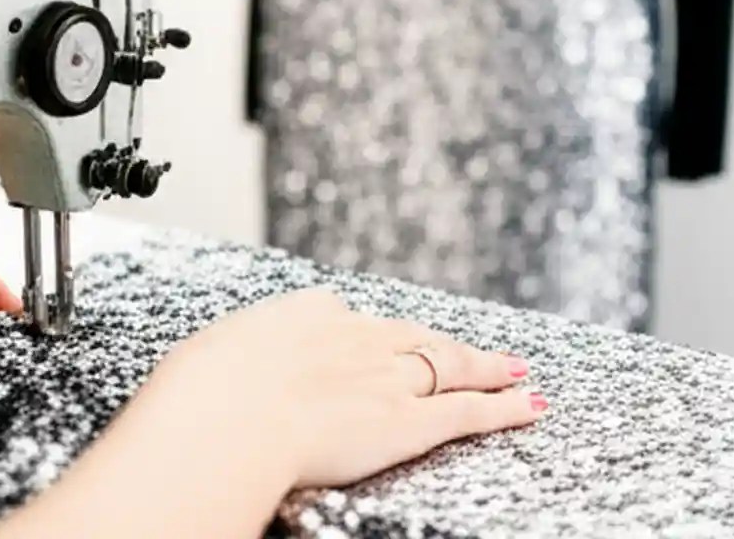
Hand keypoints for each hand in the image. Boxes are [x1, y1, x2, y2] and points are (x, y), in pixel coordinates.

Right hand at [153, 288, 544, 488]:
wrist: (226, 418)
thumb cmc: (204, 392)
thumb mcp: (210, 355)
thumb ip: (232, 357)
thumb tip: (221, 368)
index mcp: (303, 316)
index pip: (341, 313)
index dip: (362, 330)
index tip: (369, 336)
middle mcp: (353, 338)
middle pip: (410, 335)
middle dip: (442, 342)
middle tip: (472, 348)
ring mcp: (385, 377)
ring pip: (449, 366)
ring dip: (485, 368)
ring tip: (512, 370)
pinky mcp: (408, 420)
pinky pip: (468, 411)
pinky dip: (504, 408)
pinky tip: (529, 404)